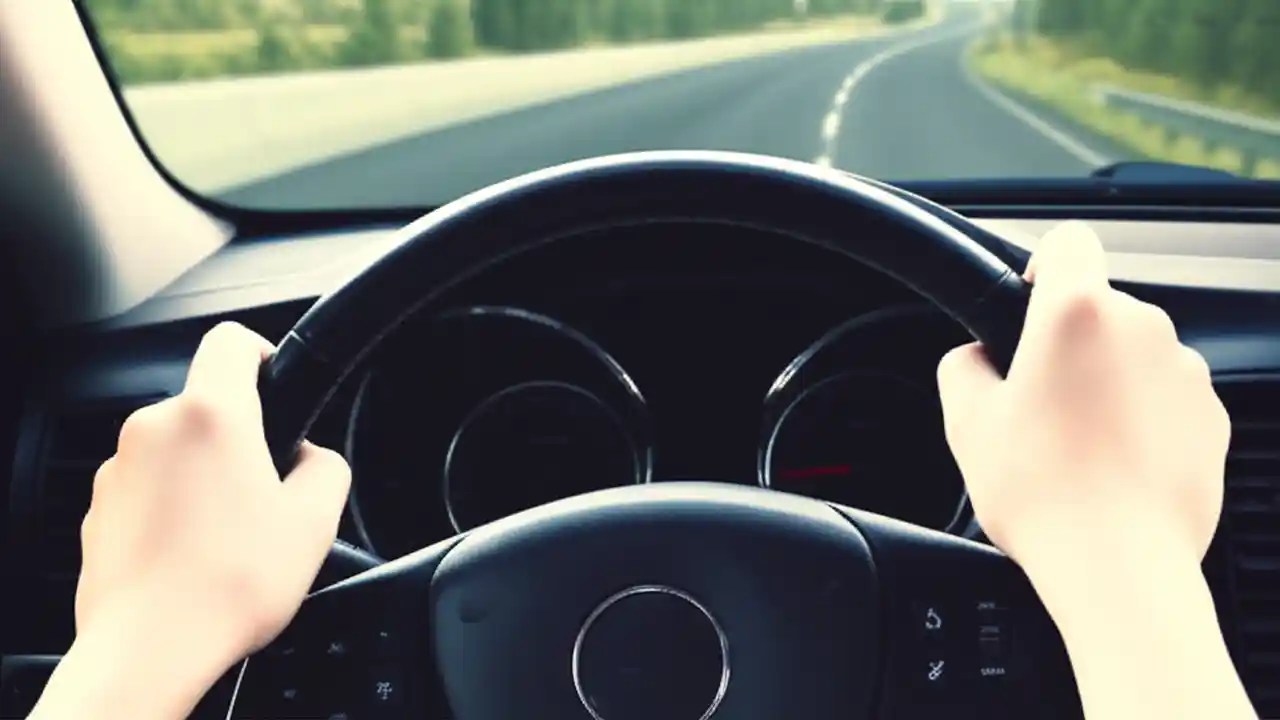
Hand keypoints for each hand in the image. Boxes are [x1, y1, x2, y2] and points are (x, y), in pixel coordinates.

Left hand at [76, 322, 350, 664]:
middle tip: (269, 493)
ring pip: (175, 451)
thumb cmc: (227, 586)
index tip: (275, 379)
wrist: (149, 650)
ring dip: (203, 477)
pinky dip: (172, 510)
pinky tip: (195, 555)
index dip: (262, 352)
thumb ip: (326, 468)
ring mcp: (117, 470)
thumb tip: (312, 461)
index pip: (232, 341)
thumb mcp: (315, 520)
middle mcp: (154, 429)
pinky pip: (147, 491)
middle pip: (206, 406)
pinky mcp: (97, 510)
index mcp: (211, 415)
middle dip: (240, 438)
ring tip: (230, 537)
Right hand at [936, 221, 1227, 597]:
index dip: (1042, 262)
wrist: (1118, 565)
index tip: (1028, 297)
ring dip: (1107, 384)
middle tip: (1035, 404)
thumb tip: (979, 360)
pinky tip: (1111, 467)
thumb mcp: (965, 420)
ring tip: (1074, 446)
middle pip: (1099, 310)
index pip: (1067, 242)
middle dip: (1069, 345)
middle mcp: (1143, 328)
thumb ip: (964, 366)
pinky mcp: (1214, 418)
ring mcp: (1186, 373)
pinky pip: (1167, 400)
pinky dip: (1142, 420)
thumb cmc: (1043, 492)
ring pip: (1134, 357)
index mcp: (1076, 313)